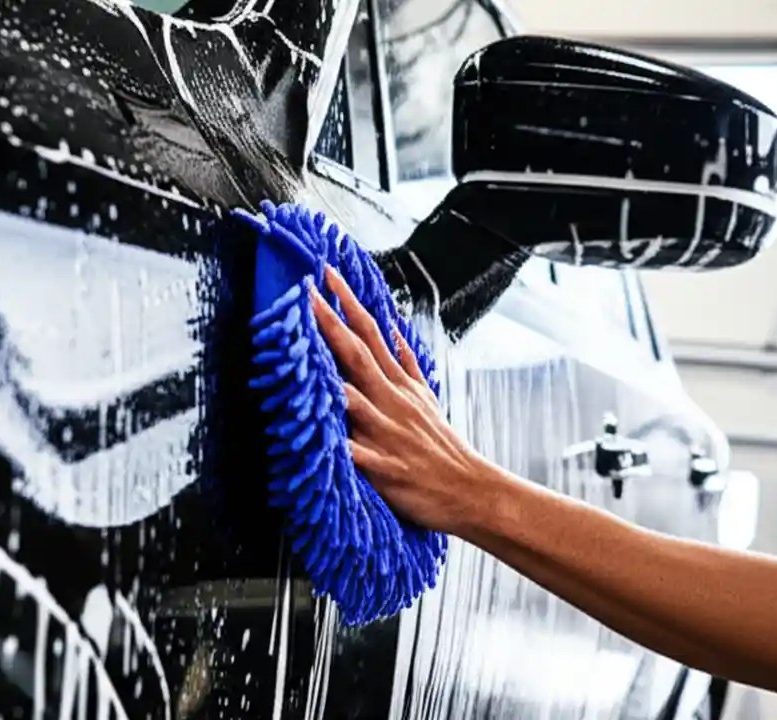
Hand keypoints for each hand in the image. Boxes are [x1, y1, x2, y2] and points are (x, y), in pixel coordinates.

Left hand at [309, 265, 491, 535]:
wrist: (474, 491)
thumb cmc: (443, 447)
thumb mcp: (428, 399)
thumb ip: (407, 365)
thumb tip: (395, 331)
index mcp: (400, 385)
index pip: (371, 333)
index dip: (348, 302)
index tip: (326, 272)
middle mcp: (392, 402)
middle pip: (358, 354)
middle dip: (331, 322)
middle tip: (306, 291)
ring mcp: (388, 433)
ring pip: (354, 399)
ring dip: (328, 377)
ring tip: (302, 357)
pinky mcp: (386, 469)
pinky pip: (358, 457)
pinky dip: (340, 447)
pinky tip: (318, 441)